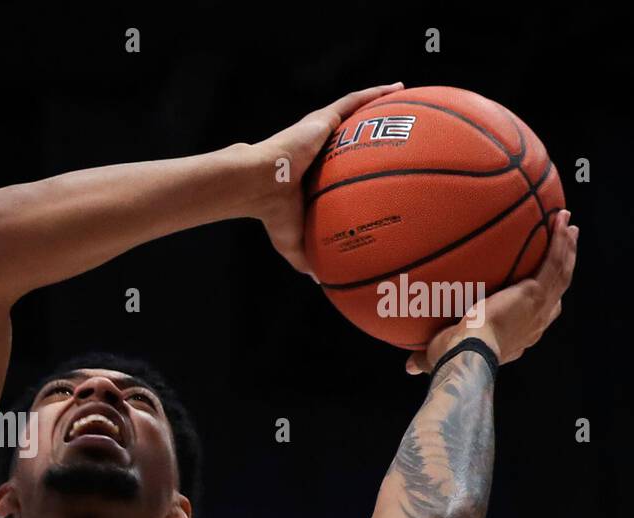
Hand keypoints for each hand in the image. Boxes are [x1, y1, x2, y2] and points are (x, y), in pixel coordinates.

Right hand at [250, 82, 403, 276]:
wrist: (258, 185)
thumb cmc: (271, 213)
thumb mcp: (292, 243)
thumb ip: (307, 259)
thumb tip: (321, 282)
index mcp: (314, 176)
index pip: (342, 168)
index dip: (361, 166)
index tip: (382, 169)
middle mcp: (319, 151)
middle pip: (353, 138)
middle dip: (375, 133)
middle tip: (402, 134)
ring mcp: (320, 132)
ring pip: (355, 114)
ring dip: (379, 105)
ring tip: (406, 100)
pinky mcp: (321, 119)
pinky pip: (353, 102)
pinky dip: (374, 94)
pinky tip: (397, 88)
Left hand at [406, 210, 578, 374]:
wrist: (468, 354)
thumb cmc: (451, 358)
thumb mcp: (439, 354)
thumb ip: (425, 357)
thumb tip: (408, 367)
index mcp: (519, 335)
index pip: (537, 314)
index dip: (542, 300)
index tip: (539, 285)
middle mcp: (535, 322)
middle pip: (556, 288)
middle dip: (561, 265)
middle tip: (565, 244)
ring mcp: (540, 307)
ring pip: (561, 272)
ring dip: (567, 247)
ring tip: (567, 224)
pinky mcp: (537, 293)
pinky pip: (555, 262)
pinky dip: (562, 242)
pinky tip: (562, 221)